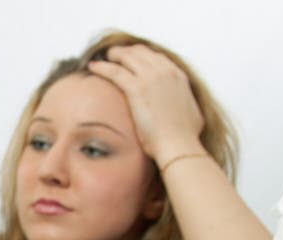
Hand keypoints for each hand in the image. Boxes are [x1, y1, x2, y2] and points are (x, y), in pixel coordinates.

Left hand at [87, 44, 205, 165]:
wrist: (178, 143)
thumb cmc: (183, 137)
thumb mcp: (189, 113)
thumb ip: (181, 103)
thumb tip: (179, 109)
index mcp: (178, 76)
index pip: (156, 57)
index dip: (141, 56)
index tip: (130, 59)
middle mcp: (165, 72)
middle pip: (140, 52)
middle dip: (126, 52)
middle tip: (113, 55)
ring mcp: (151, 78)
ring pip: (127, 57)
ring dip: (113, 55)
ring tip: (102, 58)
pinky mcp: (137, 89)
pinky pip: (115, 71)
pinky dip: (102, 67)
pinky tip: (92, 67)